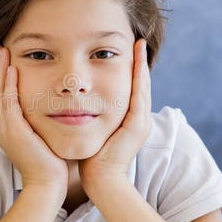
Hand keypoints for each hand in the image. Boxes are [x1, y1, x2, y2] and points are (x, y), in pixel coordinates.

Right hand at [0, 46, 68, 194]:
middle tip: (0, 48)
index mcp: (7, 129)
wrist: (48, 186)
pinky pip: (7, 103)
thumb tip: (52, 110)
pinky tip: (12, 70)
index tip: (5, 59)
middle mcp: (1, 127)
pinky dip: (7, 85)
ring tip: (3, 51)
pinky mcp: (13, 132)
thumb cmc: (52, 165)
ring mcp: (5, 130)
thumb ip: (41, 123)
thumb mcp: (43, 138)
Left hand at [79, 39, 150, 193]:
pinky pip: (139, 96)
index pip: (132, 88)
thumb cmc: (91, 158)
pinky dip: (139, 78)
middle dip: (139, 62)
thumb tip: (78, 104)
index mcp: (129, 120)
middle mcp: (139, 119)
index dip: (132, 69)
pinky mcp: (137, 126)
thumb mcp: (93, 131)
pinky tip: (136, 63)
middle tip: (138, 40)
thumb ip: (91, 116)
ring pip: (143, 87)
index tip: (128, 49)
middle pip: (141, 84)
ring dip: (142, 65)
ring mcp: (141, 122)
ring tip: (139, 46)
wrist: (100, 180)